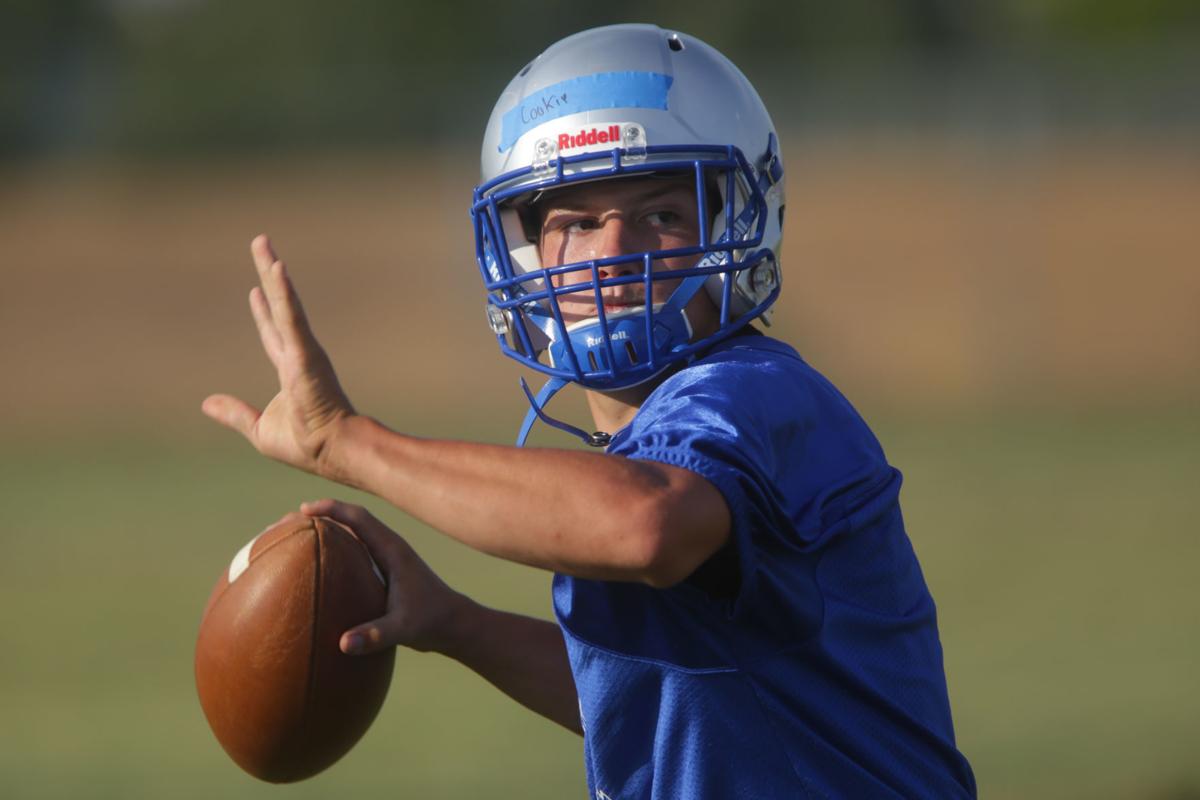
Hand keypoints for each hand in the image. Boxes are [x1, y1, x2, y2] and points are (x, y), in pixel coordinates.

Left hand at [203, 235, 354, 475]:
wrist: (331, 450)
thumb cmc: (305, 444)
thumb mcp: (259, 429)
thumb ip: (234, 413)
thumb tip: (206, 403)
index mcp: (289, 371)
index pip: (272, 333)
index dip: (263, 312)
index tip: (255, 291)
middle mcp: (298, 354)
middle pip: (278, 306)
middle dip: (268, 276)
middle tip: (261, 244)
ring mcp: (303, 350)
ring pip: (285, 303)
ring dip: (272, 271)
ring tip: (262, 243)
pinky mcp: (306, 351)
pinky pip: (292, 316)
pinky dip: (284, 292)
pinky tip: (276, 268)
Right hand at [301, 498, 465, 655]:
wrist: (452, 625)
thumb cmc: (432, 622)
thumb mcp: (404, 629)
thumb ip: (376, 635)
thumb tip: (342, 644)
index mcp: (392, 550)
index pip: (359, 519)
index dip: (331, 509)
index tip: (303, 510)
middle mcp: (387, 547)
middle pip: (348, 520)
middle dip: (317, 516)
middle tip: (282, 524)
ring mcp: (383, 557)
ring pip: (348, 535)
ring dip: (320, 531)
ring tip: (287, 537)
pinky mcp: (380, 570)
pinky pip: (349, 552)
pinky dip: (328, 551)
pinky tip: (307, 565)